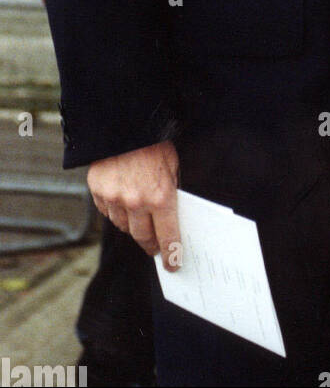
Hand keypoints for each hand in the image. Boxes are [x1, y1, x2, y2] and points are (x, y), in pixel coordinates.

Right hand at [87, 140, 180, 269]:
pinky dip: (116, 211)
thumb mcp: (173, 167)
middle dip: (151, 244)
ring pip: (123, 227)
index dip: (171, 253)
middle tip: (155, 247)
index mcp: (161, 197)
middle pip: (143, 237)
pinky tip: (122, 202)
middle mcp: (137, 202)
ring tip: (139, 219)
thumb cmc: (154, 143)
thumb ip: (170, 192)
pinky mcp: (98, 192)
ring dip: (132, 226)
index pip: (168, 236)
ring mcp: (115, 198)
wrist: (125, 123)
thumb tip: (171, 216)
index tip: (173, 263)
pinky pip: (108, 212)